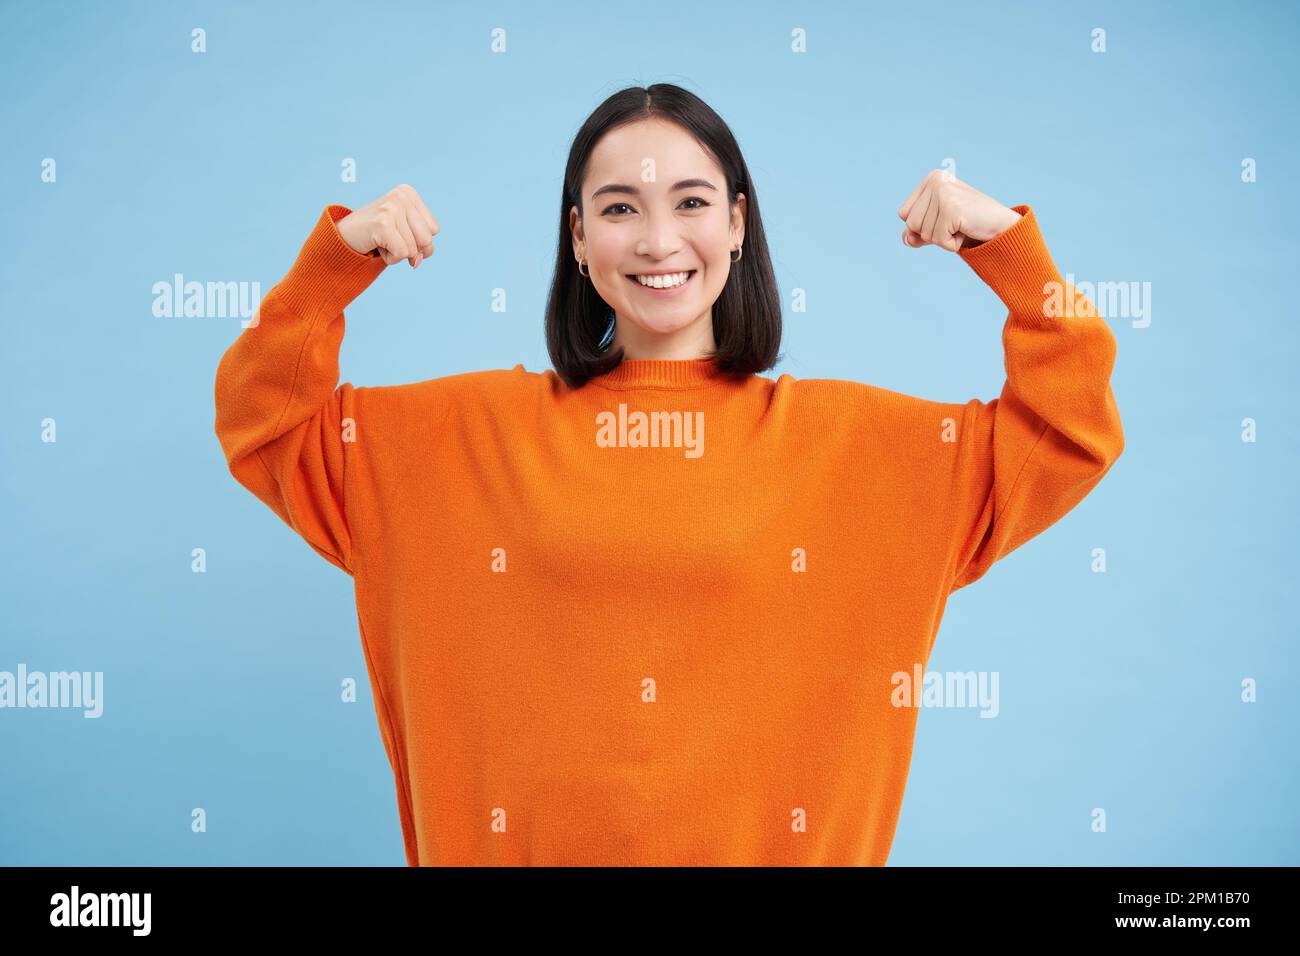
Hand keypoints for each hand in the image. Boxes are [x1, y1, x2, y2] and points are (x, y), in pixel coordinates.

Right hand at [337, 184, 439, 267]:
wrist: (343, 236)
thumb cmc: (376, 235)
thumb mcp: (404, 233)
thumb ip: (421, 246)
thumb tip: (417, 261)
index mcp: (409, 193)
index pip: (433, 230)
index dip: (419, 242)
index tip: (398, 234)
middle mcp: (402, 196)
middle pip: (427, 239)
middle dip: (410, 249)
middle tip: (389, 240)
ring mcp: (392, 208)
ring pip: (414, 249)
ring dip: (397, 253)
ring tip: (381, 241)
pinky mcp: (383, 223)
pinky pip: (401, 254)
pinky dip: (390, 258)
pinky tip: (377, 246)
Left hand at [898, 170, 1021, 252]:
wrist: (1002, 226)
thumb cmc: (969, 225)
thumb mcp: (937, 227)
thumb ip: (916, 233)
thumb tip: (905, 239)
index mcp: (931, 179)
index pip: (904, 214)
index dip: (922, 225)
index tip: (945, 218)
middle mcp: (936, 181)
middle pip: (910, 224)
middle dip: (932, 233)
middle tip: (955, 223)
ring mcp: (944, 192)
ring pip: (923, 233)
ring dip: (943, 239)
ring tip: (961, 226)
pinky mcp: (952, 208)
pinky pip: (939, 239)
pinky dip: (952, 244)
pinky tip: (966, 231)